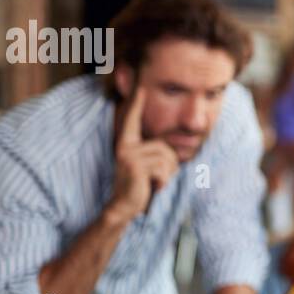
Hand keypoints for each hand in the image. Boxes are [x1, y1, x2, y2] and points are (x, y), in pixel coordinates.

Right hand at [105, 87, 178, 225]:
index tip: (140, 86)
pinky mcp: (135, 167)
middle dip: (169, 166)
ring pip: (167, 159)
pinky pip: (163, 170)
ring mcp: (129, 156)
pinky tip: (151, 187)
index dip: (136, 103)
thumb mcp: (147, 166)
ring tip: (152, 182)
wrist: (124, 207)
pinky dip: (163, 182)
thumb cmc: (139, 186)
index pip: (131, 119)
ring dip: (166, 175)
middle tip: (155, 178)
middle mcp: (125, 146)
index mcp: (126, 143)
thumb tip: (170, 149)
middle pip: (165, 148)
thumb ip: (155, 154)